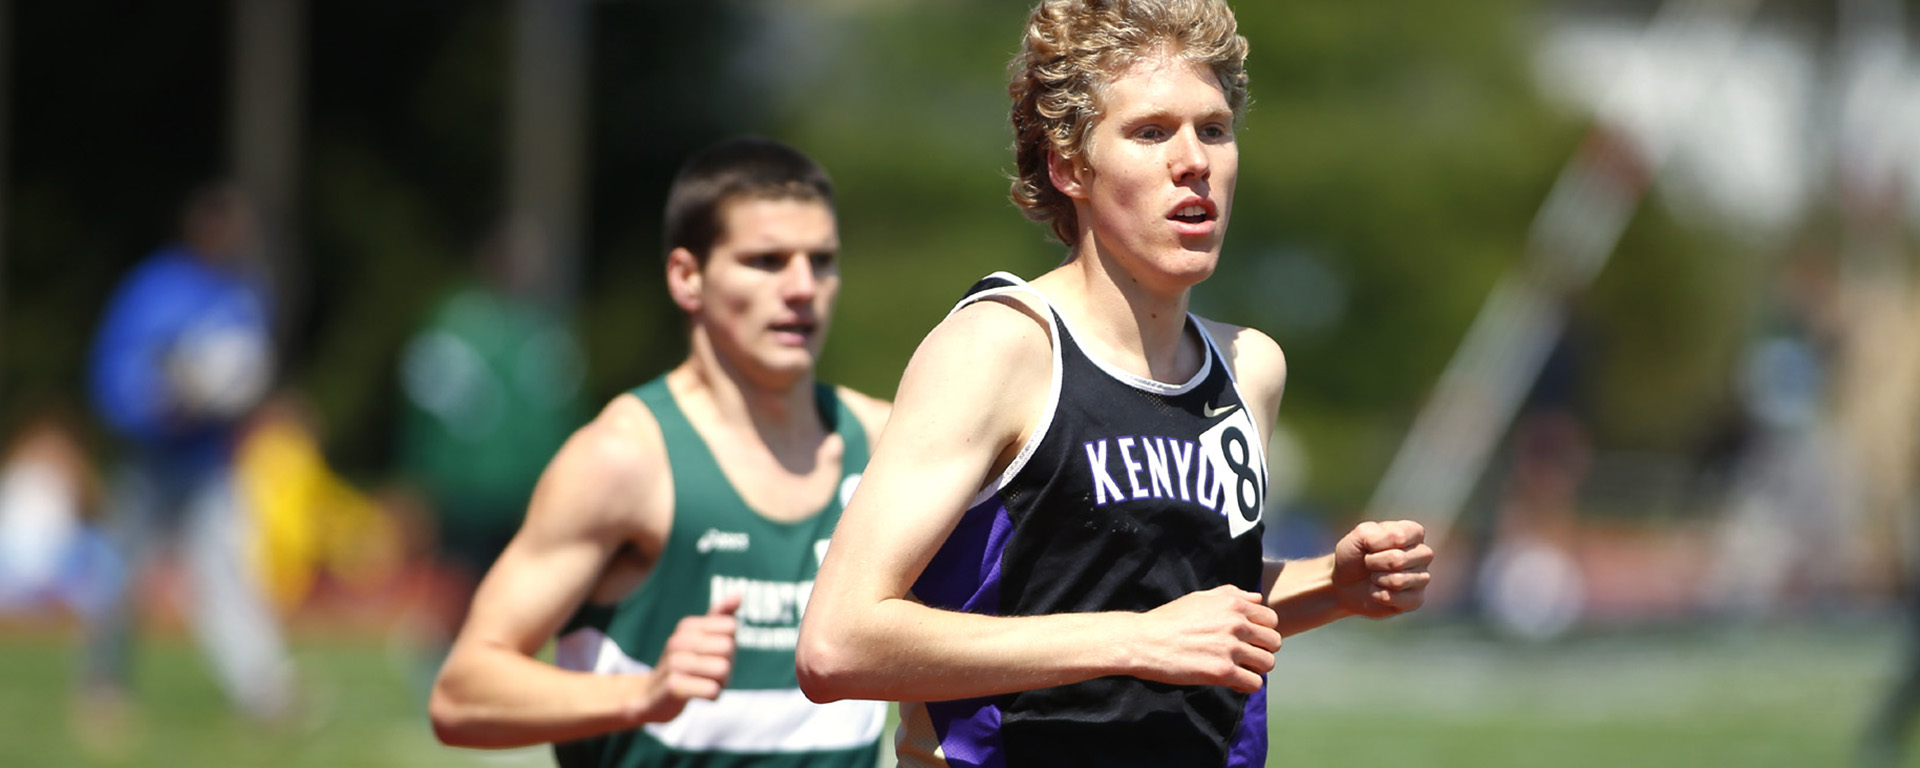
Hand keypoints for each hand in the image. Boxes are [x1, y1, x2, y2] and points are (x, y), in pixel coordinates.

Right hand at [631, 594, 740, 722]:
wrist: (650, 698)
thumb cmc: (684, 666)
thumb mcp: (699, 638)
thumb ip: (719, 617)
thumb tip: (740, 594)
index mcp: (687, 626)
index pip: (730, 627)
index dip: (729, 644)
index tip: (712, 654)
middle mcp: (678, 641)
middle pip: (729, 647)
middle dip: (727, 665)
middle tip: (708, 673)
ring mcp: (674, 663)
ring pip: (723, 669)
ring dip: (720, 682)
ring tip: (702, 683)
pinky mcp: (673, 687)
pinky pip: (712, 690)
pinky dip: (712, 695)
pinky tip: (697, 695)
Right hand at [1134, 585, 1280, 693]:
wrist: (1143, 641)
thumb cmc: (1169, 619)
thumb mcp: (1200, 598)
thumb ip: (1231, 595)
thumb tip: (1256, 597)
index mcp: (1233, 604)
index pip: (1271, 619)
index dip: (1261, 631)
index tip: (1247, 639)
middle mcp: (1236, 624)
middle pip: (1274, 642)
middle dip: (1261, 650)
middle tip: (1243, 656)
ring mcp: (1230, 648)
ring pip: (1268, 663)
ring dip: (1255, 669)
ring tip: (1237, 670)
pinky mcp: (1222, 672)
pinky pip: (1254, 683)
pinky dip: (1246, 685)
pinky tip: (1231, 682)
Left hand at [1331, 520, 1432, 617]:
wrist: (1343, 582)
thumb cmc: (1355, 554)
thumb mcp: (1358, 536)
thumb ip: (1375, 534)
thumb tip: (1398, 549)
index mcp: (1413, 532)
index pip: (1400, 536)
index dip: (1376, 544)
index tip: (1369, 545)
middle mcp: (1423, 554)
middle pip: (1399, 560)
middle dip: (1374, 562)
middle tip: (1370, 562)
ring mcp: (1422, 577)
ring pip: (1398, 581)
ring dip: (1377, 579)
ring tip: (1374, 576)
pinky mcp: (1416, 599)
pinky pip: (1397, 599)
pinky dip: (1379, 595)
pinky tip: (1379, 590)